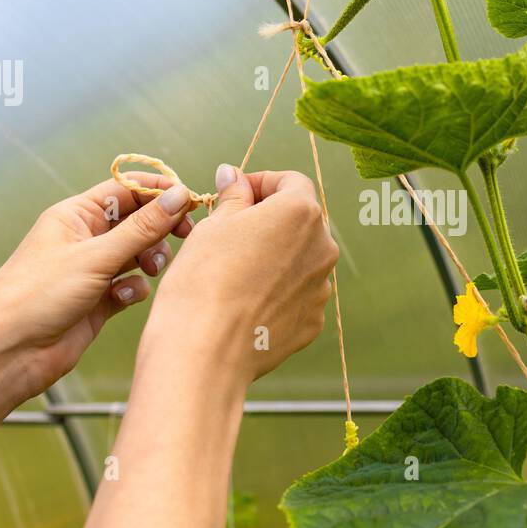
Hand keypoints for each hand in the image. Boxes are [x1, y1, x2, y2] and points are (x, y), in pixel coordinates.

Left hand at [0, 172, 196, 398]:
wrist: (8, 351)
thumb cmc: (37, 294)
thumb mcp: (96, 256)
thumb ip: (142, 228)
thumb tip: (179, 196)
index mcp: (77, 215)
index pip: (127, 189)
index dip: (159, 192)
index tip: (189, 201)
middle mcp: (86, 239)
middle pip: (138, 220)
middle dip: (160, 228)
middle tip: (184, 235)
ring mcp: (93, 270)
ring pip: (139, 254)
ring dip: (151, 259)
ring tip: (150, 270)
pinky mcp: (100, 301)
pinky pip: (132, 285)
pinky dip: (135, 289)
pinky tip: (123, 299)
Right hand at [140, 164, 339, 382]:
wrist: (207, 350)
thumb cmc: (204, 279)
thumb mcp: (213, 225)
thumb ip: (234, 197)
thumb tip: (235, 177)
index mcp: (301, 213)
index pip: (290, 182)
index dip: (261, 183)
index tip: (235, 193)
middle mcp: (322, 248)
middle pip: (299, 221)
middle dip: (269, 220)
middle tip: (229, 231)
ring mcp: (321, 288)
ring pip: (299, 260)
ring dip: (274, 257)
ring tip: (234, 272)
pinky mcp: (313, 321)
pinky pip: (297, 295)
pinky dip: (277, 291)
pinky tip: (245, 302)